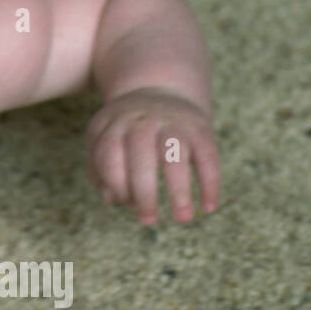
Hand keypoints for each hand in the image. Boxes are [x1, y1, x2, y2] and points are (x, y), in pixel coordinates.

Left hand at [85, 87, 219, 223]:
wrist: (160, 88)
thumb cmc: (126, 129)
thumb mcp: (104, 138)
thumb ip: (100, 168)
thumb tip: (111, 198)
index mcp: (114, 123)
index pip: (109, 155)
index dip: (116, 184)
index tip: (126, 204)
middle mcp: (143, 120)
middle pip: (141, 156)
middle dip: (144, 192)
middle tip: (147, 220)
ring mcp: (173, 122)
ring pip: (176, 155)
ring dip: (179, 189)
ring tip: (183, 218)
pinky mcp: (200, 127)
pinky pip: (208, 156)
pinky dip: (210, 182)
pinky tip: (208, 207)